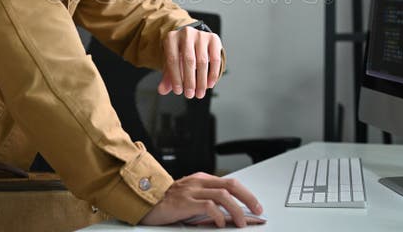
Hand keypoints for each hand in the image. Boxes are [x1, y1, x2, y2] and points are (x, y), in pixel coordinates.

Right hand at [140, 172, 263, 227]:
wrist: (144, 201)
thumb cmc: (166, 202)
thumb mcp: (189, 197)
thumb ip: (206, 200)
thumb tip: (227, 213)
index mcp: (201, 180)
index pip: (229, 183)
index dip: (246, 193)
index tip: (255, 204)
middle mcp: (198, 182)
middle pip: (231, 185)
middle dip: (248, 197)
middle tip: (257, 209)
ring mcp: (191, 191)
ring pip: (223, 195)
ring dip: (236, 210)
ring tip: (241, 222)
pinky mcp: (184, 202)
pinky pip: (207, 205)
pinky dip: (218, 215)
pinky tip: (220, 223)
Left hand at [159, 25, 221, 98]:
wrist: (192, 40)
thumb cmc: (180, 53)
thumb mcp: (171, 63)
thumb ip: (167, 77)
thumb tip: (162, 90)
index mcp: (171, 38)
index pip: (173, 59)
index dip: (176, 77)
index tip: (178, 91)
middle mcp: (186, 34)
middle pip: (189, 60)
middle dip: (190, 81)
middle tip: (190, 95)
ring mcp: (200, 35)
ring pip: (202, 61)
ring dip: (201, 80)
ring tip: (199, 93)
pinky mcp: (213, 38)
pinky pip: (215, 58)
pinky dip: (213, 74)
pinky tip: (209, 84)